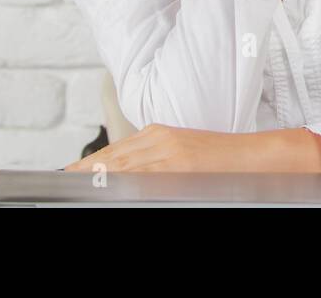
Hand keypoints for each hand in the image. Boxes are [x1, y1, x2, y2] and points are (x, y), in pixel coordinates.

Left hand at [61, 123, 260, 171]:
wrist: (255, 157)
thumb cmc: (221, 161)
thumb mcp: (182, 154)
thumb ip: (155, 161)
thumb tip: (127, 176)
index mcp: (159, 134)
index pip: (115, 150)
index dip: (91, 163)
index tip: (72, 173)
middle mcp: (159, 139)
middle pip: (113, 157)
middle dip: (87, 170)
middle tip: (65, 179)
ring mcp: (168, 152)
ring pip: (123, 165)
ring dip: (97, 177)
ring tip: (77, 184)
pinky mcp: (178, 164)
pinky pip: (142, 174)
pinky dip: (121, 179)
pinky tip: (106, 185)